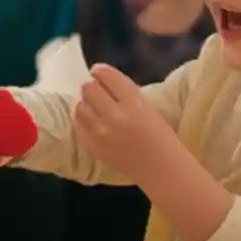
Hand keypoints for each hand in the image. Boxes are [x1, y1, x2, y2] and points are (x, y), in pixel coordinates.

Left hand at [74, 63, 173, 182]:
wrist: (162, 169)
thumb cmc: (160, 136)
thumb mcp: (148, 106)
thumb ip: (125, 93)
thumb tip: (101, 79)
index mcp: (134, 103)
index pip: (107, 76)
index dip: (100, 71)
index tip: (98, 72)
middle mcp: (116, 115)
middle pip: (89, 88)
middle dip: (92, 86)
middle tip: (96, 91)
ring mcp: (102, 132)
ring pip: (80, 105)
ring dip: (86, 103)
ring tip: (94, 107)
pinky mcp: (93, 146)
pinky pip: (78, 124)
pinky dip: (83, 119)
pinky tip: (91, 120)